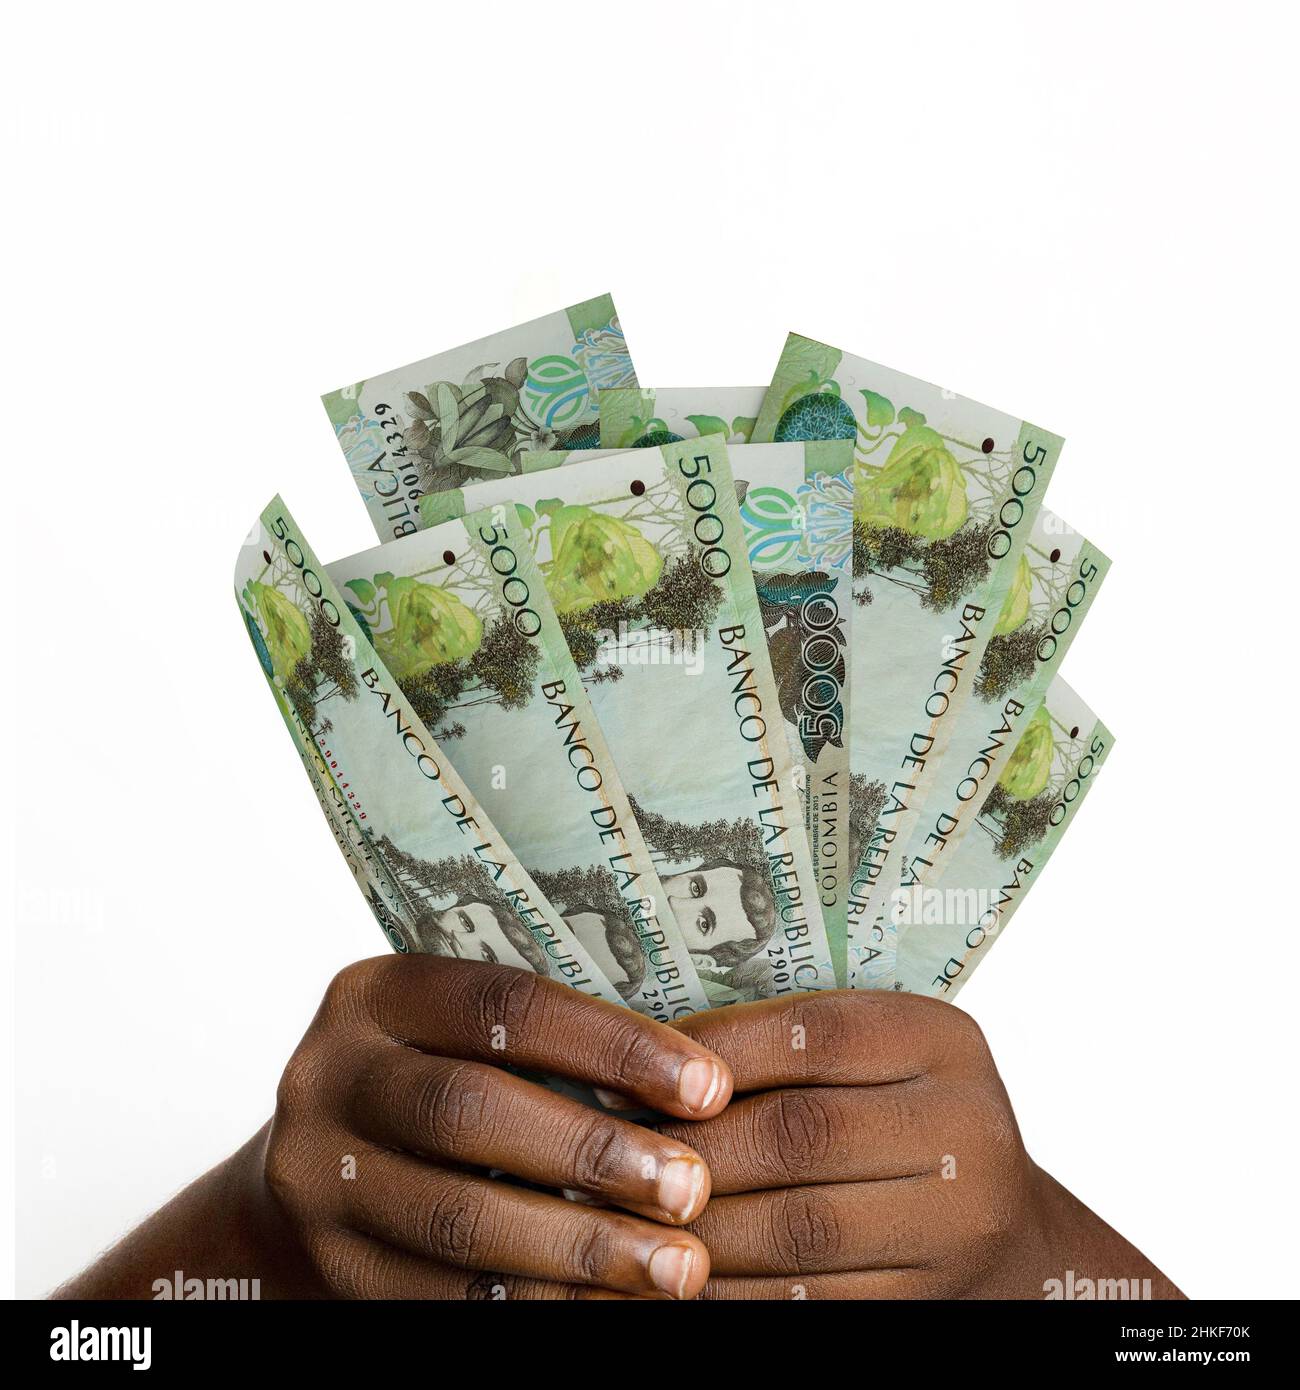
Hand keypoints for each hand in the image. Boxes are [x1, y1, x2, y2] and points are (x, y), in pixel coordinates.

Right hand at [257, 955, 733, 1298]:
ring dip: (580, 1247)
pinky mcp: (334, 1268)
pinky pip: (445, 1297)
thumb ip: (545, 1040)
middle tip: (693, 1188)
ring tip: (675, 1268)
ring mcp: (320, 1179)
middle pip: (471, 1111)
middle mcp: (331, 1078)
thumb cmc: (437, 1079)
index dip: (613, 1043)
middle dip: (596, 1153)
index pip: (502, 1002)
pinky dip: (539, 1303)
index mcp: (376, 994)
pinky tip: (611, 1306)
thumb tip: (700, 1078)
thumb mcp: (462, 1033)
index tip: (707, 1086)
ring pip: (458, 1219)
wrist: (321, 1168)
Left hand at [659, 992, 1182, 1298]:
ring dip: (693, 1229)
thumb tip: (643, 1063)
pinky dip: (727, 1294)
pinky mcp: (924, 1305)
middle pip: (799, 1133)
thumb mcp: (872, 1059)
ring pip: (796, 1230)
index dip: (710, 1053)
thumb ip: (784, 1048)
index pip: (814, 1032)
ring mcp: (957, 1227)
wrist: (1003, 1236)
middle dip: (687, 1150)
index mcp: (942, 1043)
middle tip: (610, 1159)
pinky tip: (673, 1276)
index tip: (628, 1078)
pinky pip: (806, 1305)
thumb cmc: (899, 1120)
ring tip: (622, 1220)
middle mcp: (965, 1130)